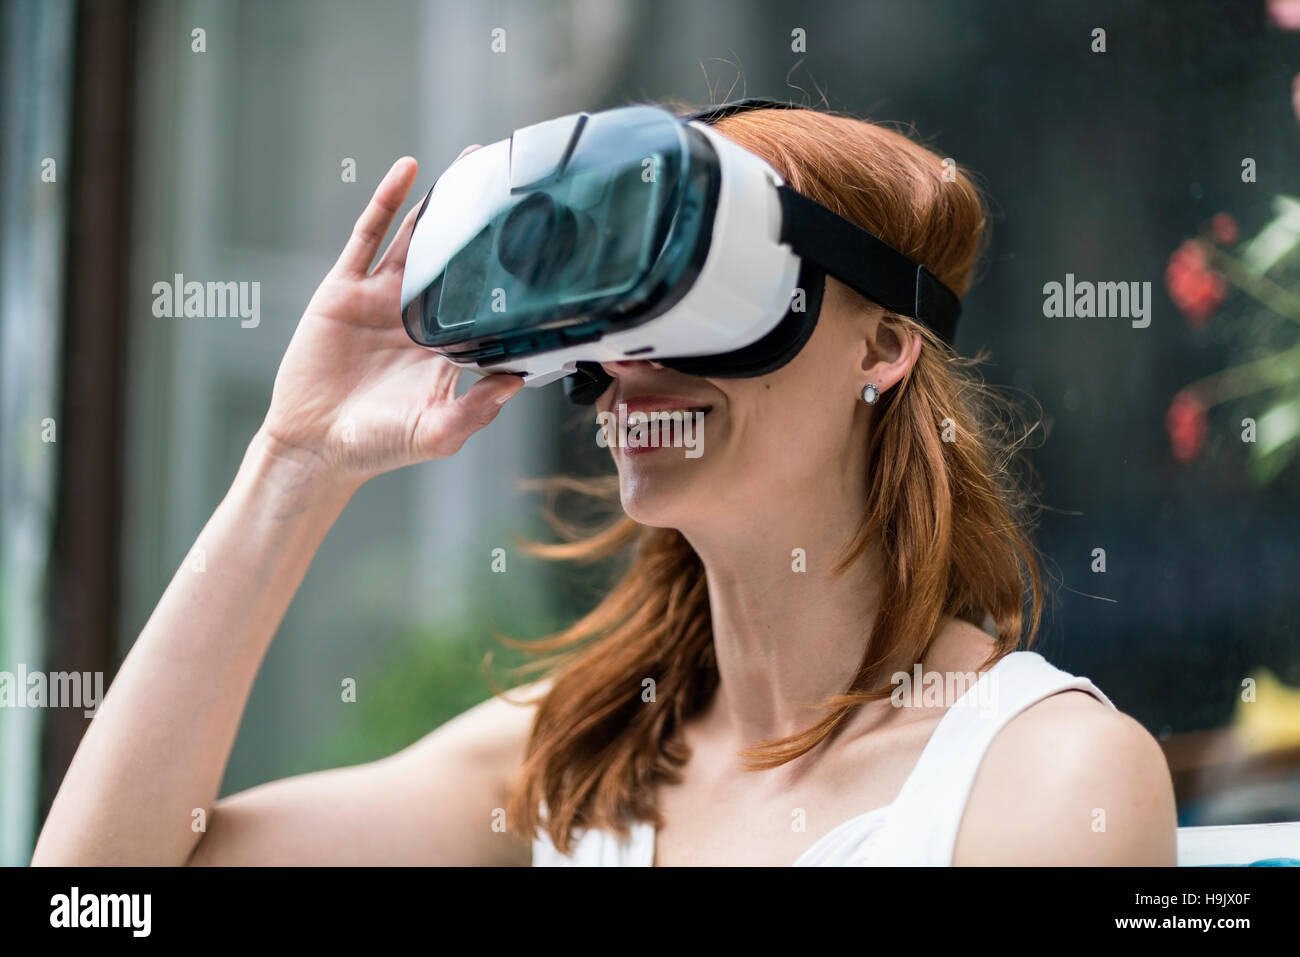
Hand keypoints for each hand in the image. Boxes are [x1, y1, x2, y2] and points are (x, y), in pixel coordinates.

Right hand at [258, 152, 522, 489]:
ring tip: (472, 162)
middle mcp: (418, 316)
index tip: (544, 245)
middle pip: (458, 257)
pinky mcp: (346, 289)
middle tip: (515, 183)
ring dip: (443, 200)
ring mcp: (382, 298)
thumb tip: (520, 380)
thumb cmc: (379, 447)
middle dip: (483, 222)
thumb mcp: (439, 433)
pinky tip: (407, 171)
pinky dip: (387, 201)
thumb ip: (479, 408)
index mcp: (447, 347)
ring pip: (419, 238)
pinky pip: (368, 236)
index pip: (486, 300)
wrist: (315, 446)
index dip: (510, 273)